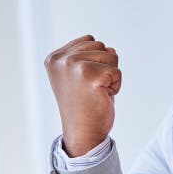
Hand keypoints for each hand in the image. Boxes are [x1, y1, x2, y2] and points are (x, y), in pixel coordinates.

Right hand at [44, 34, 120, 156]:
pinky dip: (116, 86)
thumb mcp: (80, 75)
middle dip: (103, 68)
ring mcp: (74, 66)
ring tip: (96, 93)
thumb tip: (112, 49)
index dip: (94, 62)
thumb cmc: (84, 106)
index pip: (89, 41)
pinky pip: (117, 72)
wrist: (83, 133)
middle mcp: (61, 60)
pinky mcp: (90, 76)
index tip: (83, 82)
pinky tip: (102, 97)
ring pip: (111, 55)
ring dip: (110, 76)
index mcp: (55, 58)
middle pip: (101, 46)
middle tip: (91, 90)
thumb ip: (91, 57)